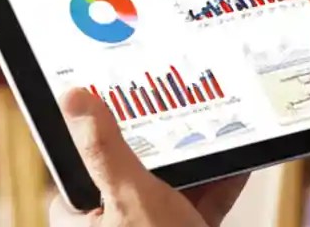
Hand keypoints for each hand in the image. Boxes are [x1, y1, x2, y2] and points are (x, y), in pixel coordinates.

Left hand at [49, 89, 247, 226]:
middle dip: (161, 146)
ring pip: (170, 191)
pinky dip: (217, 191)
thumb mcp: (132, 199)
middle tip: (177, 106)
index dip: (101, 132)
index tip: (118, 96)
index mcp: (80, 220)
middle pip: (133, 172)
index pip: (83, 162)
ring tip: (213, 129)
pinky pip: (198, 209)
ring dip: (195, 166)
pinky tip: (237, 164)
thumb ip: (105, 149)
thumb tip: (72, 97)